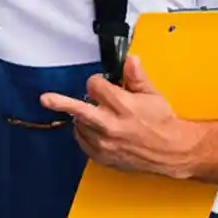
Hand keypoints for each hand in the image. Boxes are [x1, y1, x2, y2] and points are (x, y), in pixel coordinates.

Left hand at [39, 55, 203, 178]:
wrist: (171, 151)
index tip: (102, 85)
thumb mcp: (152, 95)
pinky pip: (82, 141)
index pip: (96, 86)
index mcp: (125, 106)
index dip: (98, 82)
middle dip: (61, 102)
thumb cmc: (162, 122)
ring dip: (84, 117)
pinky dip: (86, 133)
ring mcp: (105, 143)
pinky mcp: (102, 157)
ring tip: (100, 116)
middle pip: (79, 109)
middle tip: (46, 98)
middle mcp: (112, 125)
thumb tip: (130, 60)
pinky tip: (97, 130)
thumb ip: (137, 77)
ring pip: (80, 124)